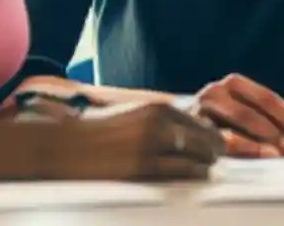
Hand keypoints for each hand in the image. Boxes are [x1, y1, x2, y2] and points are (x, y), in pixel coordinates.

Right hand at [40, 102, 223, 180]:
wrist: (65, 146)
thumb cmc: (98, 133)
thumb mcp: (133, 116)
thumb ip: (160, 121)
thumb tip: (189, 131)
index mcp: (156, 107)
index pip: (200, 119)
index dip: (213, 133)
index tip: (217, 143)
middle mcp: (157, 121)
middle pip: (205, 136)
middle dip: (215, 148)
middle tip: (218, 158)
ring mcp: (151, 143)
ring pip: (198, 154)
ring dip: (208, 162)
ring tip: (209, 169)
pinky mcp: (143, 166)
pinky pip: (181, 171)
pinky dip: (196, 173)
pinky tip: (198, 175)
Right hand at [186, 73, 283, 157]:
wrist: (167, 124)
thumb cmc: (215, 123)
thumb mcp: (238, 114)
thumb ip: (268, 122)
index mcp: (234, 84)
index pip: (267, 99)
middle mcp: (216, 92)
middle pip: (255, 113)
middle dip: (280, 135)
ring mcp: (201, 110)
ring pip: (239, 123)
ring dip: (264, 142)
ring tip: (280, 156)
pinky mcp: (190, 130)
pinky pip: (219, 139)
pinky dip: (242, 147)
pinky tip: (256, 157)